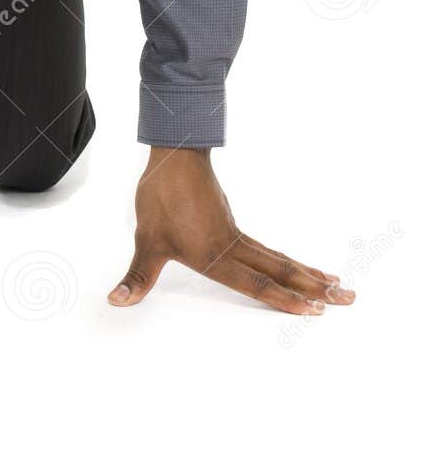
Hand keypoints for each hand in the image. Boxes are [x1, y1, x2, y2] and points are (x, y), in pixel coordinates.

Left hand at [108, 147, 355, 314]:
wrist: (174, 155)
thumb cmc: (161, 196)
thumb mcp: (146, 241)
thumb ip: (138, 276)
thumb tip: (117, 301)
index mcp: (214, 255)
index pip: (255, 283)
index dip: (284, 298)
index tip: (315, 309)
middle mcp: (232, 247)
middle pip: (280, 270)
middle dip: (314, 288)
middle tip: (348, 298)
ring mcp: (235, 235)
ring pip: (277, 259)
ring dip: (307, 273)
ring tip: (336, 284)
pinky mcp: (232, 225)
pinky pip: (267, 250)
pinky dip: (288, 262)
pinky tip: (298, 268)